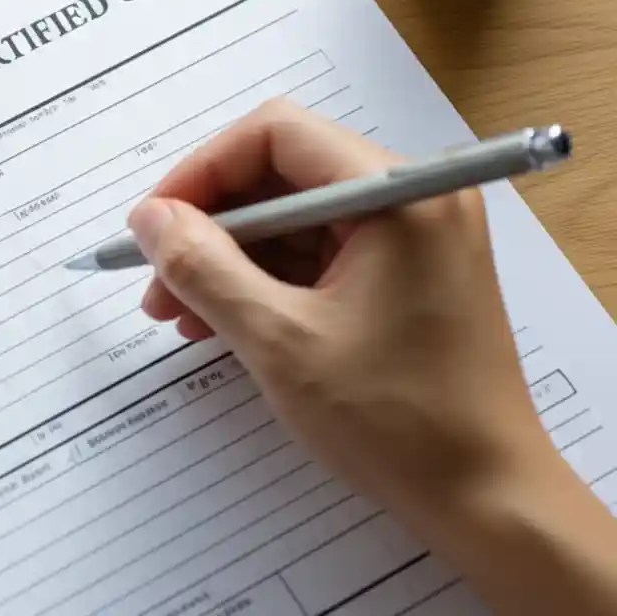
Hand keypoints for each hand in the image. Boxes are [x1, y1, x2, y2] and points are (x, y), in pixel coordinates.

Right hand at [128, 99, 616, 614]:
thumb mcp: (278, 341)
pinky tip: (221, 323)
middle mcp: (412, 198)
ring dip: (229, 261)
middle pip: (282, 175)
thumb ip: (203, 268)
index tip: (152, 226)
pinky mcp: (405, 276)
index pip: (276, 136)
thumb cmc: (394, 420)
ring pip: (294, 221)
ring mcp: (412, 238)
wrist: (486, 498)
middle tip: (156, 282)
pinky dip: (265, 284)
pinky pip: (319, 257)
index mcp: (397, 194)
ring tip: (177, 315)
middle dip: (210, 227)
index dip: (201, 173)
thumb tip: (148, 218)